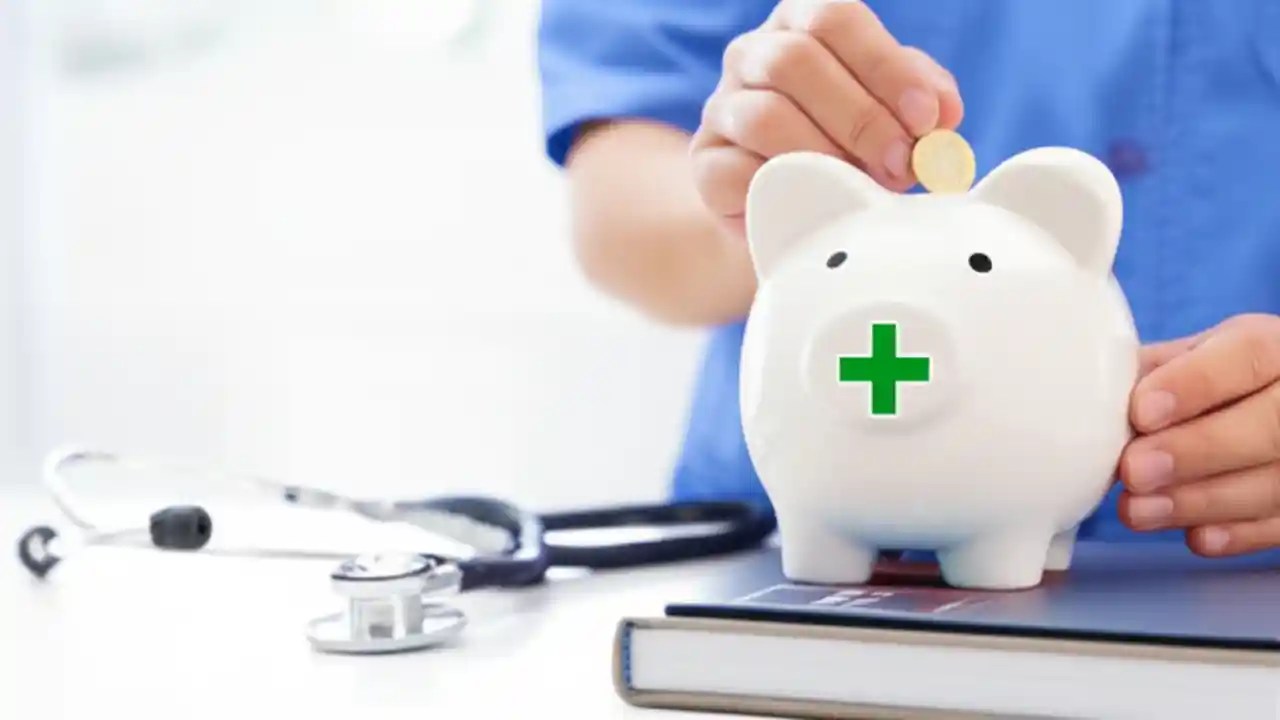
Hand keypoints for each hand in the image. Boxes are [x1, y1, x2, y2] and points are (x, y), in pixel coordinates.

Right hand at [690, 0, 963, 238]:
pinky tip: (818, 203)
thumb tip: (943, 112)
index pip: (834, 18)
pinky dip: (785, 191)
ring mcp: (721, 107)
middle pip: (794, 60)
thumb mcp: (896, 113)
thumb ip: (923, 100)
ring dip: (825, 156)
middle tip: (902, 165)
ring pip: (763, 116)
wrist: (794, 206)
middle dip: (860, 118)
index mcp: (801, 23)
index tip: (925, 118)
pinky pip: (736, 172)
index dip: (885, 66)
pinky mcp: (704, 163)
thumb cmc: (851, 146)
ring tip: (863, 187)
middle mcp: (752, 53)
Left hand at [1119, 314, 1279, 555]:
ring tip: (1138, 509)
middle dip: (1194, 452)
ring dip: (1200, 501)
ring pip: (1275, 483)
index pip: (1248, 354)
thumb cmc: (1215, 378)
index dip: (1194, 385)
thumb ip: (1151, 372)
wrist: (1265, 404)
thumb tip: (1089, 398)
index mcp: (1273, 348)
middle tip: (1134, 470)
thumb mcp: (1190, 357)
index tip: (1141, 412)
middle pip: (1268, 426)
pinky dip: (1236, 534)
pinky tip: (1193, 536)